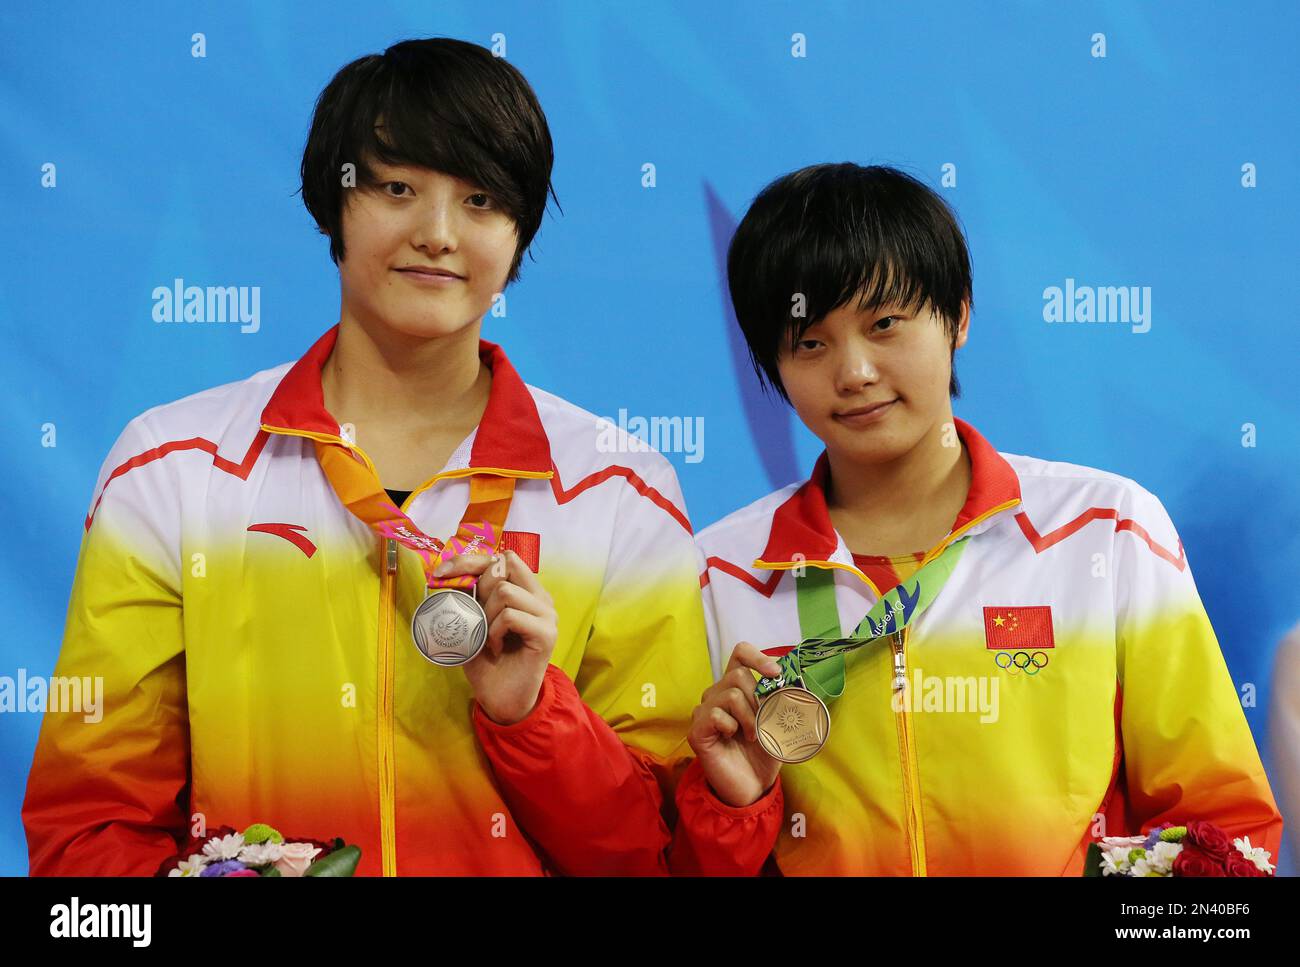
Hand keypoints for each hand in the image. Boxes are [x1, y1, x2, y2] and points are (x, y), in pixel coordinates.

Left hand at [433, 549, 557, 724]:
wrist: (502, 700)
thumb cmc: (487, 661)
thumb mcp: (471, 622)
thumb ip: (467, 597)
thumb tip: (446, 574)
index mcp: (526, 590)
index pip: (502, 557)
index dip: (470, 560)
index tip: (441, 573)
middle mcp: (540, 596)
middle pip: (504, 566)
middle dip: (478, 591)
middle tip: (477, 619)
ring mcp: (546, 614)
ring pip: (505, 591)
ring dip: (485, 616)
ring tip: (486, 637)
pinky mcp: (547, 633)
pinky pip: (511, 616)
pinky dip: (493, 632)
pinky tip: (494, 648)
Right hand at [687, 641, 784, 807]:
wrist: (753, 787)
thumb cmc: (764, 753)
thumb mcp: (780, 723)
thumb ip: (783, 701)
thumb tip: (795, 683)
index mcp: (736, 687)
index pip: (740, 653)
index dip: (757, 657)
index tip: (775, 673)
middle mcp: (717, 694)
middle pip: (737, 675)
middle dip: (758, 699)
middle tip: (764, 723)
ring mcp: (704, 712)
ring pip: (729, 694)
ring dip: (750, 717)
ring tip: (752, 736)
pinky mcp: (697, 731)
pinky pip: (716, 715)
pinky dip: (732, 727)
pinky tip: (733, 739)